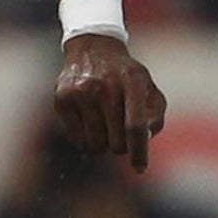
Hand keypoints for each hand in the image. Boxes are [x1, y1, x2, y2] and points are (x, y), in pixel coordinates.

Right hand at [54, 35, 166, 172]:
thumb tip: (146, 139)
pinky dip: (86, 139)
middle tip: (121, 134)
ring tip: (106, 126)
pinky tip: (90, 120)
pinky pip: (77, 139)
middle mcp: (105, 86)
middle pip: (116, 141)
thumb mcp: (148, 87)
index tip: (140, 169)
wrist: (93, 48)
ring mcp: (81, 92)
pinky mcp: (62, 99)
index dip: (139, 151)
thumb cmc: (127, 76)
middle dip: (121, 146)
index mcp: (133, 82)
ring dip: (103, 143)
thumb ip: (155, 114)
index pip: (135, 126)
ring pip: (95, 144)